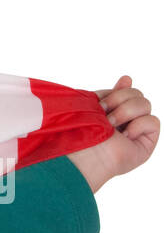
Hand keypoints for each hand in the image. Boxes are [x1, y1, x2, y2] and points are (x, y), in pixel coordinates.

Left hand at [69, 76, 157, 190]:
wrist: (81, 154)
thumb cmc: (78, 133)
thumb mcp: (91, 106)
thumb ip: (108, 94)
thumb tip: (127, 78)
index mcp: (109, 114)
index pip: (125, 93)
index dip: (124, 87)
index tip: (123, 81)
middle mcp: (123, 123)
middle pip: (137, 94)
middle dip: (120, 98)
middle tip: (103, 110)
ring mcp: (135, 132)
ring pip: (145, 104)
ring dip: (126, 111)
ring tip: (111, 125)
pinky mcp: (145, 143)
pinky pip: (153, 121)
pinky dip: (138, 125)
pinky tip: (124, 137)